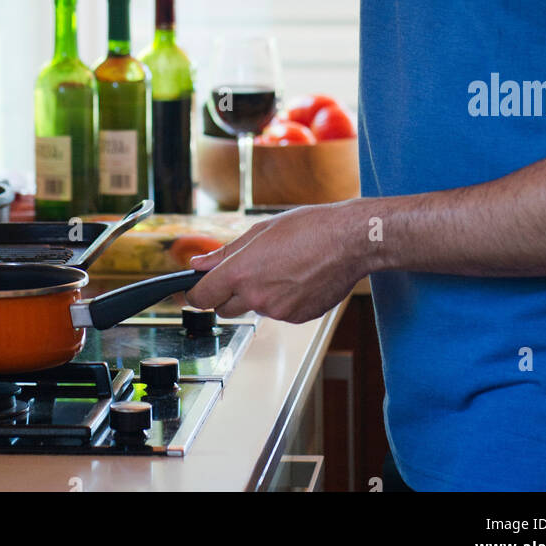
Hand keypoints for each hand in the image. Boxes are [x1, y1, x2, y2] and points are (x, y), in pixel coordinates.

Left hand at [186, 201, 368, 322]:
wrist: (350, 241)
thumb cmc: (309, 228)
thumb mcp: (260, 231)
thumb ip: (225, 252)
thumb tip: (199, 263)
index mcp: (241, 272)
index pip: (201, 297)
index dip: (196, 292)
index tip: (196, 288)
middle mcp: (256, 296)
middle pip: (224, 308)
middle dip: (227, 294)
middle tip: (245, 271)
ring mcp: (278, 311)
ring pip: (255, 307)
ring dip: (259, 293)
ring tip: (282, 267)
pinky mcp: (297, 318)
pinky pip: (279, 311)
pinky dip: (282, 299)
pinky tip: (298, 278)